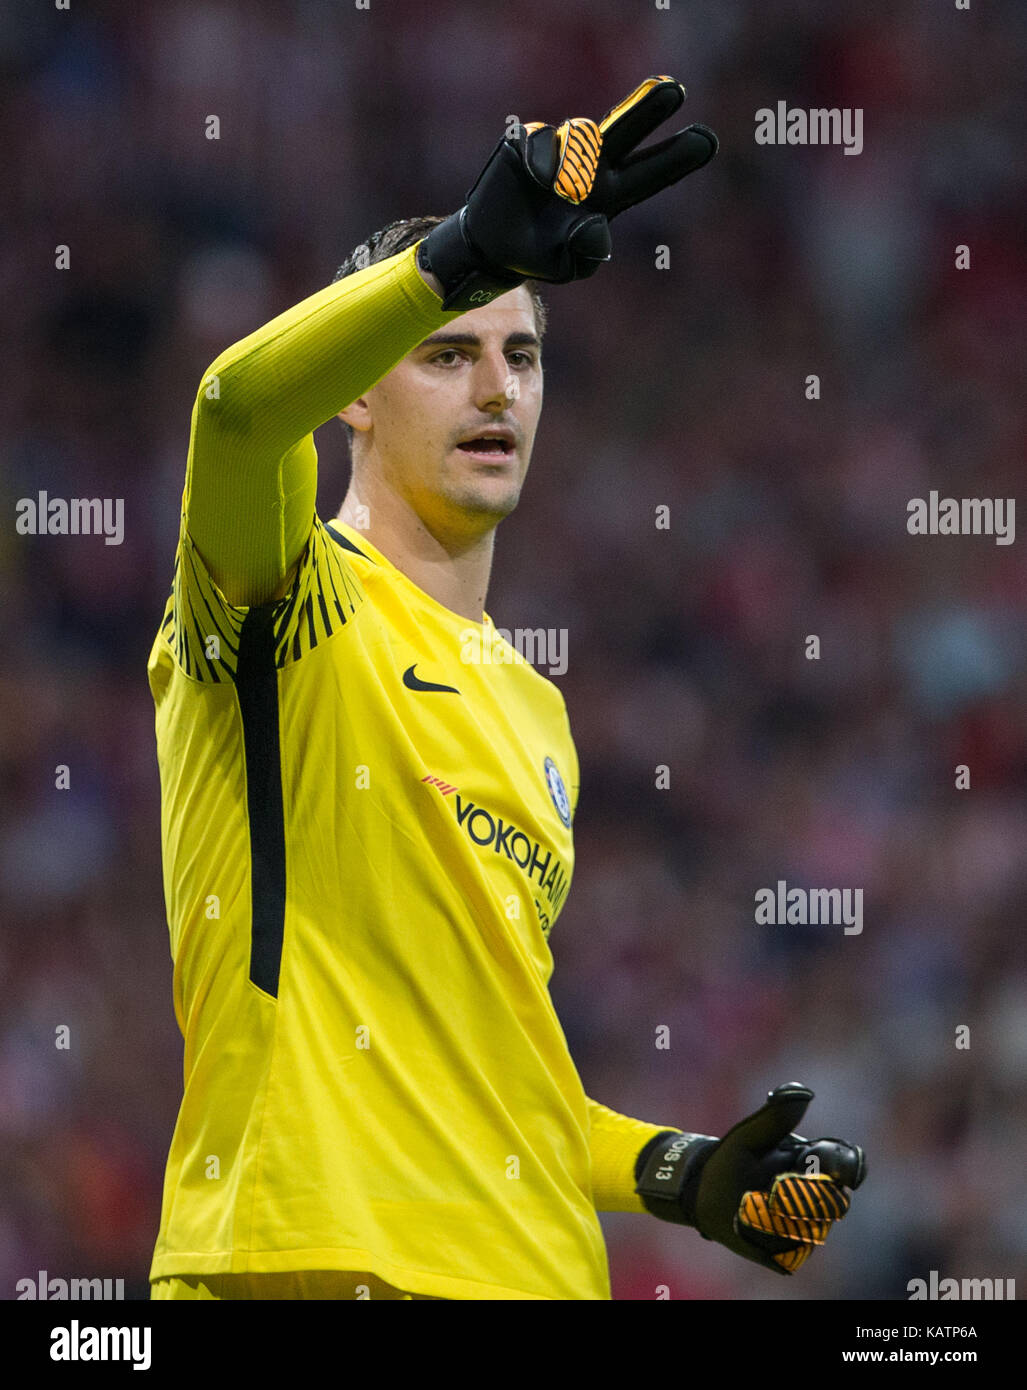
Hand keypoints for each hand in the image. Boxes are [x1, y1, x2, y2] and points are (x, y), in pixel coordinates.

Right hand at [418, 76, 716, 310]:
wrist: (492, 245)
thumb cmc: (539, 255)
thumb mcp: (565, 269)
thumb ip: (585, 257)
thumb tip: (594, 226)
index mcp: (612, 196)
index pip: (651, 173)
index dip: (677, 157)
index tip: (707, 140)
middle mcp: (593, 166)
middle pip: (627, 130)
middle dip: (649, 108)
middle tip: (675, 90)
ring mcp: (562, 149)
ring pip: (582, 135)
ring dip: (575, 160)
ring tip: (556, 189)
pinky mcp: (530, 139)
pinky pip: (542, 140)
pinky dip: (541, 161)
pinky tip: (534, 181)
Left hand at [635, 1082, 865, 1273]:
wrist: (705, 1193)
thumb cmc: (732, 1158)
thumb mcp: (749, 1135)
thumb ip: (777, 1116)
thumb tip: (805, 1092)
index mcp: (815, 1165)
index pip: (844, 1166)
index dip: (845, 1166)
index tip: (831, 1164)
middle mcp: (818, 1198)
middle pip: (834, 1203)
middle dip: (809, 1196)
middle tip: (777, 1188)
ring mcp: (806, 1228)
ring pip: (812, 1229)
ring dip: (783, 1217)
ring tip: (752, 1202)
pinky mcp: (787, 1253)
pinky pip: (789, 1251)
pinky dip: (768, 1237)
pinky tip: (747, 1222)